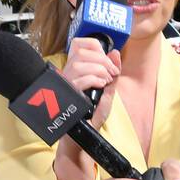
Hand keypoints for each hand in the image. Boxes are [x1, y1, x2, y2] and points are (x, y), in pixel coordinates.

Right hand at [54, 39, 120, 179]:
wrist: (83, 136)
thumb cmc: (91, 115)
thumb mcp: (107, 90)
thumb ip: (112, 72)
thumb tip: (115, 53)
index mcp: (75, 69)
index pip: (80, 43)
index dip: (96, 47)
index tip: (107, 62)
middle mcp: (66, 74)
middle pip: (80, 52)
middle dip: (102, 60)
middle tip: (111, 74)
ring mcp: (64, 84)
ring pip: (78, 63)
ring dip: (98, 70)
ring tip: (105, 82)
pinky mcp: (66, 94)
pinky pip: (79, 78)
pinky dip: (94, 79)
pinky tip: (100, 87)